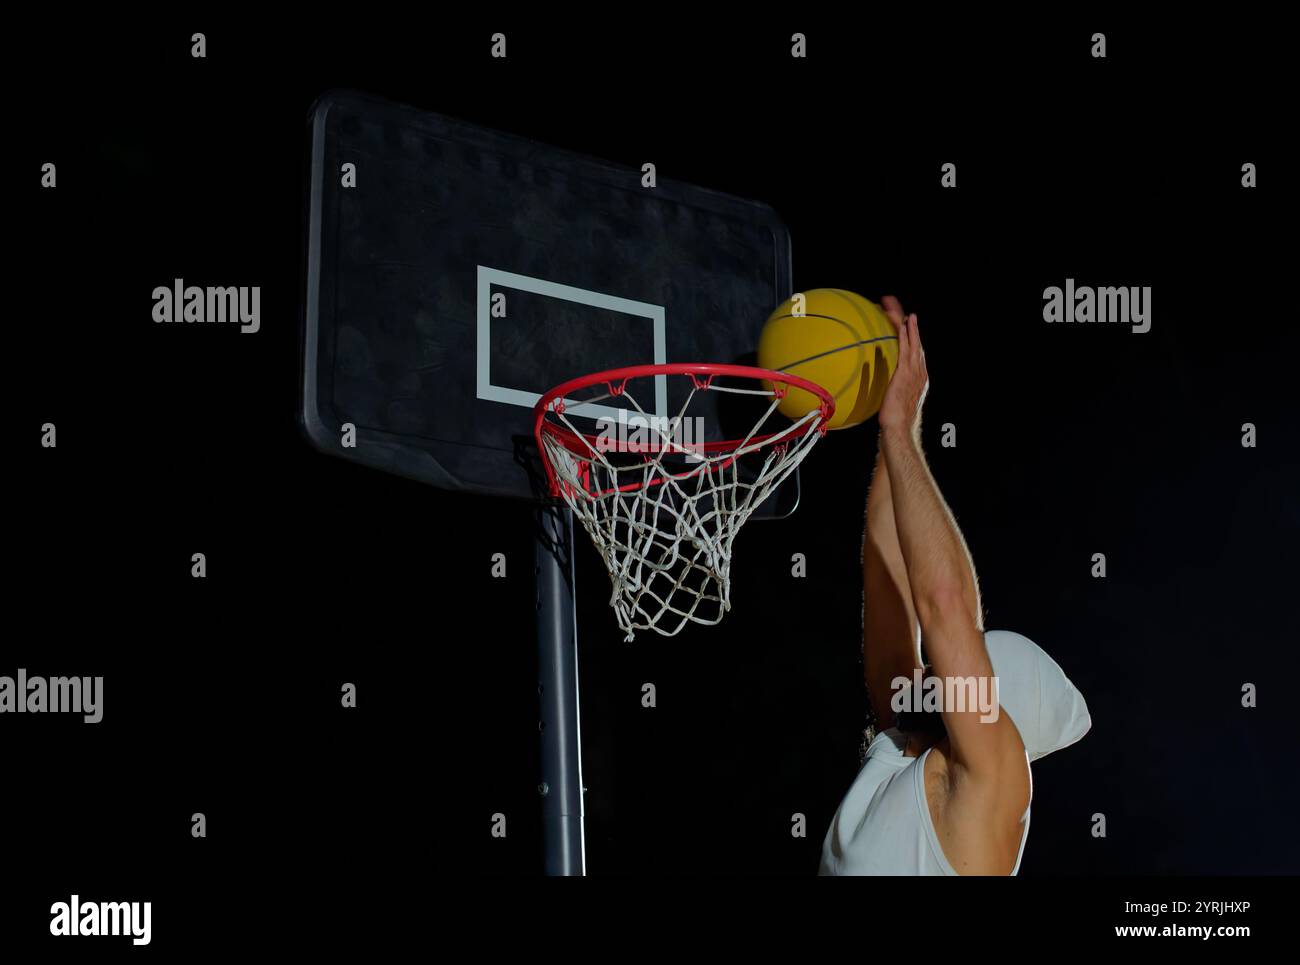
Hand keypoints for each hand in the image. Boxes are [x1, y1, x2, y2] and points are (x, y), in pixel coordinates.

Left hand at [877, 295, 928, 434]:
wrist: (899, 427)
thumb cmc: (895, 419)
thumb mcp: (895, 400)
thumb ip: (892, 389)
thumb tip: (883, 386)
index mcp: (919, 378)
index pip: (916, 354)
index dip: (913, 340)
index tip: (909, 329)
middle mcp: (920, 372)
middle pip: (917, 344)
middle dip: (913, 328)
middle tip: (909, 313)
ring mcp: (914, 371)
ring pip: (913, 343)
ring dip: (908, 326)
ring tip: (906, 312)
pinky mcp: (905, 372)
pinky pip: (905, 349)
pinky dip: (905, 335)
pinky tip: (902, 324)